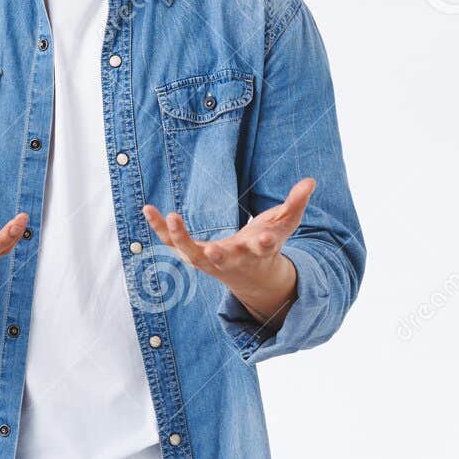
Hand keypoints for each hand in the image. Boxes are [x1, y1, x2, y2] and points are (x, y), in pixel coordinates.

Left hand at [141, 177, 314, 328]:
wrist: (250, 277)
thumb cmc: (266, 245)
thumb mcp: (284, 225)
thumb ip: (295, 203)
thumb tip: (311, 181)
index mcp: (257, 251)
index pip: (264, 248)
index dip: (264, 243)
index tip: (264, 239)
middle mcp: (232, 259)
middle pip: (224, 259)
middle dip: (219, 256)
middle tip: (213, 251)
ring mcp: (209, 260)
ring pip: (191, 254)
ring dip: (180, 238)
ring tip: (172, 216)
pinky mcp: (191, 255)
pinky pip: (171, 243)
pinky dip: (160, 228)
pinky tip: (148, 208)